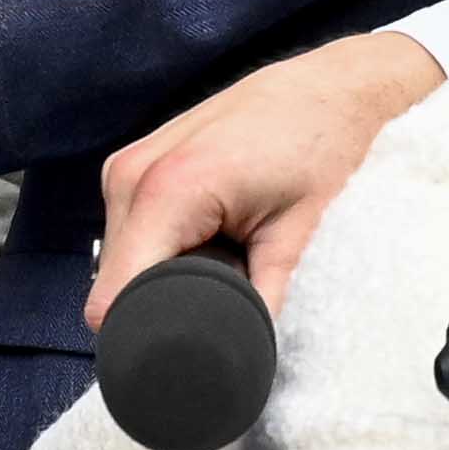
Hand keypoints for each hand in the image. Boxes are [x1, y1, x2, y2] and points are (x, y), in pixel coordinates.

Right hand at [88, 27, 442, 325]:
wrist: (336, 88)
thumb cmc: (327, 149)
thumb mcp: (302, 239)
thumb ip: (262, 307)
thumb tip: (240, 361)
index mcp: (167, 190)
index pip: (112, 299)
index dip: (143, 336)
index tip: (184, 351)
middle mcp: (131, 173)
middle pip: (115, 283)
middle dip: (160, 305)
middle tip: (225, 299)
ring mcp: (126, 165)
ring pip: (122, 258)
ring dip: (163, 274)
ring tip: (226, 257)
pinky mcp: (134, 164)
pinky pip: (132, 230)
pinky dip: (165, 246)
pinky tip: (211, 235)